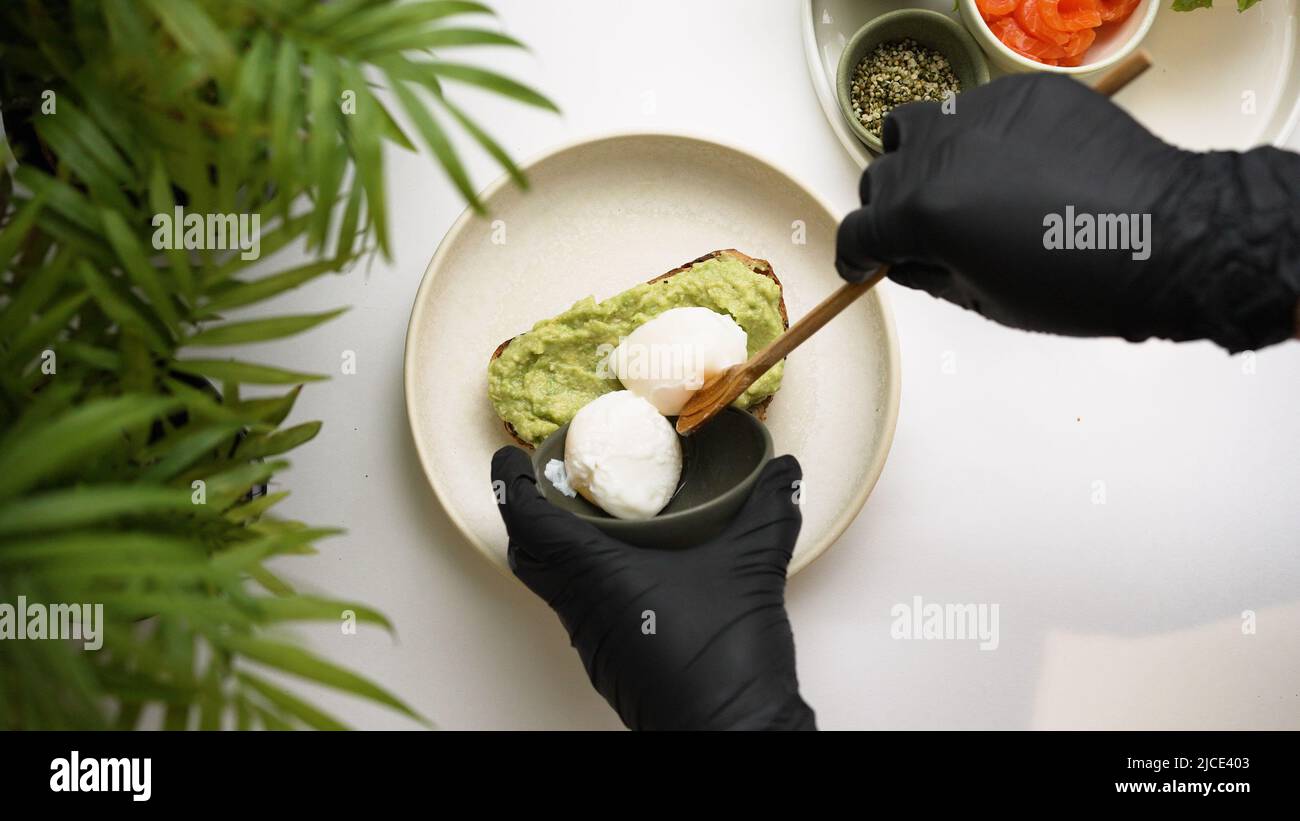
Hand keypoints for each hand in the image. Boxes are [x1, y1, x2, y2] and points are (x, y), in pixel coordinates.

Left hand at [491, 447, 815, 730]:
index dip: (511, 483)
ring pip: (553, 583)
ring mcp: (594, 640)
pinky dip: (585, 575)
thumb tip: (784, 471)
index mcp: (597, 575)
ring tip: (588, 514)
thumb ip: (768, 512)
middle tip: (547, 483)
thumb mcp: (753, 570)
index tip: (509, 457)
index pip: (528, 522)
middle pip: (529, 554)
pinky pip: (580, 607)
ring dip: (558, 547)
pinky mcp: (612, 661)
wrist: (733, 735)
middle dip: (528, 514)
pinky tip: (626, 563)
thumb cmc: (725, 658)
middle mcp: (582, 608)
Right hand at [836, 73, 1299, 352]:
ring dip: (920, 155)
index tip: (865, 265)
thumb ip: (928, 275)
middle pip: (881, 174)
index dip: (855, 257)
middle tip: (925, 231)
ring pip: (916, 124)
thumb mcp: (985, 301)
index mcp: (923, 212)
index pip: (858, 230)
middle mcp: (941, 152)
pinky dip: (980, 137)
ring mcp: (982, 113)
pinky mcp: (1024, 92)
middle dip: (890, 208)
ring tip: (956, 180)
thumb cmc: (1077, 285)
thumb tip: (903, 259)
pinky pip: (976, 107)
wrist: (1164, 237)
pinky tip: (1017, 165)